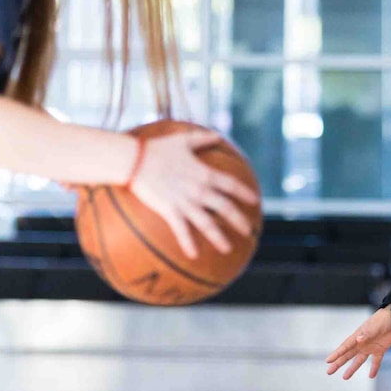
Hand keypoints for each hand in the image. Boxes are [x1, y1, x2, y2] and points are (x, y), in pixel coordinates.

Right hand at [130, 130, 259, 259]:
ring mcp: (185, 202)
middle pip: (225, 208)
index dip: (245, 193)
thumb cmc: (157, 148)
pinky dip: (188, 243)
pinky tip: (193, 255)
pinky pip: (181, 230)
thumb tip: (216, 135)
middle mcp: (199, 190)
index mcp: (205, 173)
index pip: (231, 185)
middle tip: (249, 231)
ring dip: (219, 237)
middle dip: (239, 220)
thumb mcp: (183, 139)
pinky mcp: (170, 211)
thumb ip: (202, 138)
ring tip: (228, 250)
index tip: (255, 201)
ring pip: (208, 224)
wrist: (134, 160)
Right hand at [327, 307, 390, 380]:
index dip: (336, 354)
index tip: (328, 361)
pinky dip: (374, 369)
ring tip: (344, 378)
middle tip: (329, 372)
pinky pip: (376, 361)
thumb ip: (367, 333)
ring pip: (358, 360)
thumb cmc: (385, 318)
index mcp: (358, 336)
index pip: (345, 347)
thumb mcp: (376, 325)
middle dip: (338, 363)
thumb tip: (357, 339)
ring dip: (352, 368)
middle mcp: (362, 343)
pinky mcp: (380, 349)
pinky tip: (371, 376)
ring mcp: (371, 347)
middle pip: (347, 355)